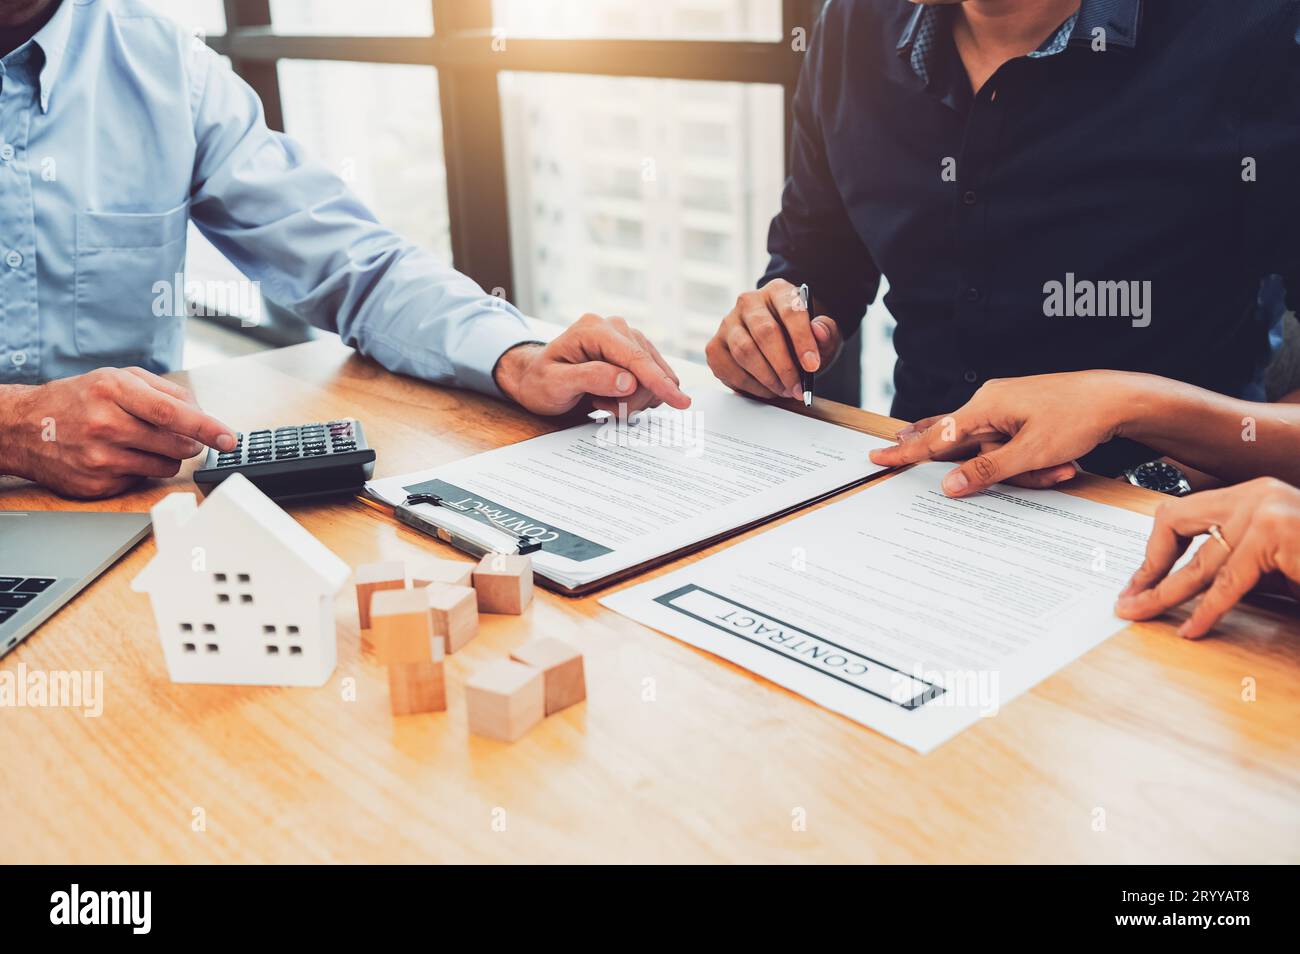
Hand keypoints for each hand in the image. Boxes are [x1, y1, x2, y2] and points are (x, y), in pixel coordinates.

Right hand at [0, 367, 235, 498]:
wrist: (23, 427)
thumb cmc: (77, 399)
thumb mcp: (117, 379)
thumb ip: (164, 390)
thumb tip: (202, 413)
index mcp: (113, 390)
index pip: (171, 413)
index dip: (207, 427)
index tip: (229, 438)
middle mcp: (104, 424)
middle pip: (176, 443)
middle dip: (190, 441)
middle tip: (181, 435)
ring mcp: (99, 458)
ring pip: (166, 465)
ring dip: (168, 455)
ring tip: (142, 441)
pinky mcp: (95, 484)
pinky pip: (142, 479)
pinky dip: (141, 468)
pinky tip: (119, 456)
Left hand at [493, 314, 689, 416]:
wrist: (535, 379)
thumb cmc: (540, 382)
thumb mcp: (556, 384)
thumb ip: (591, 379)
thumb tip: (629, 381)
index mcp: (593, 329)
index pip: (635, 357)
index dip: (659, 381)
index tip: (679, 401)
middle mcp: (614, 327)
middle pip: (648, 368)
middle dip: (632, 399)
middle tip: (601, 408)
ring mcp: (626, 338)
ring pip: (654, 375)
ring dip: (633, 399)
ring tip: (601, 401)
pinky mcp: (634, 351)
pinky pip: (652, 378)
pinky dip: (637, 395)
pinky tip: (613, 397)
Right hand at [705, 278, 840, 399]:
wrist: (778, 343)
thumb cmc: (800, 338)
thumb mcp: (822, 334)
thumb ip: (826, 331)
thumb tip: (819, 331)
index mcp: (778, 291)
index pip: (790, 311)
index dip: (802, 340)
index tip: (812, 366)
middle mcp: (748, 302)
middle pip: (765, 333)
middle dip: (783, 366)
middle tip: (797, 388)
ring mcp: (727, 323)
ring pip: (744, 352)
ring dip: (767, 378)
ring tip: (784, 390)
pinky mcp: (715, 346)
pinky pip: (729, 369)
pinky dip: (750, 386)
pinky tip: (766, 389)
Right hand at [867, 371, 1157, 495]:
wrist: (1119, 400)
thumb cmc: (1077, 418)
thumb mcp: (1030, 453)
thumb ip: (986, 470)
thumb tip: (949, 485)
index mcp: (985, 406)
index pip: (936, 436)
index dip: (905, 451)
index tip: (878, 456)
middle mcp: (991, 403)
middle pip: (959, 441)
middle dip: (948, 455)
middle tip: (888, 449)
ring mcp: (1007, 409)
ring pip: (993, 451)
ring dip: (1025, 469)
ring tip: (1062, 468)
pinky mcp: (1023, 416)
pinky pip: (1011, 446)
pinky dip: (1030, 462)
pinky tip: (1057, 464)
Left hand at [1115, 478, 1299, 637]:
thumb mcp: (1269, 563)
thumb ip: (1231, 564)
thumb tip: (1176, 586)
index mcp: (1251, 496)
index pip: (1180, 515)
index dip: (1155, 552)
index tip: (1138, 582)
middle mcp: (1255, 496)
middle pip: (1174, 527)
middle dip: (1147, 569)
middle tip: (1127, 603)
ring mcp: (1267, 513)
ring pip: (1197, 562)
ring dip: (1165, 594)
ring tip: (1140, 614)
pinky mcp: (1277, 536)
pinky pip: (1227, 582)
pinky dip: (1206, 611)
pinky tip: (1190, 629)